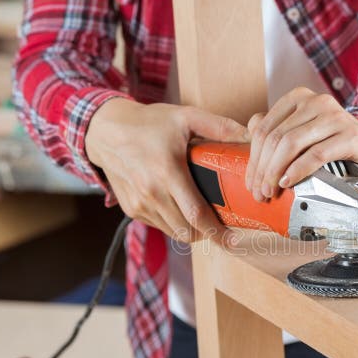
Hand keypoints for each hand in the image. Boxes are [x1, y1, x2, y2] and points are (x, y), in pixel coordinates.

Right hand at [86, 98, 246, 245]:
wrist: (105, 131)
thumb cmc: (150, 122)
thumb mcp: (186, 116)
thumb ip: (221, 127)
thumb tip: (251, 137)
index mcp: (167, 172)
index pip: (196, 215)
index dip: (217, 232)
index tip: (234, 241)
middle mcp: (151, 193)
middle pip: (187, 230)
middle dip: (209, 234)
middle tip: (224, 226)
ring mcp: (139, 204)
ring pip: (174, 232)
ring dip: (192, 230)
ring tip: (204, 217)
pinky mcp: (131, 209)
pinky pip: (160, 226)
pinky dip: (174, 223)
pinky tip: (181, 207)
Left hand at [244, 87, 357, 200]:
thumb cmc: (337, 146)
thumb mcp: (305, 134)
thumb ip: (278, 128)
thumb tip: (250, 129)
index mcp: (299, 98)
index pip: (264, 128)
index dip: (253, 158)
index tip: (251, 183)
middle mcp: (316, 102)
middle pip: (275, 137)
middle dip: (262, 169)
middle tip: (259, 193)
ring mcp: (335, 116)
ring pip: (291, 144)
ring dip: (275, 173)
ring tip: (271, 192)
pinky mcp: (350, 136)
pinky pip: (315, 155)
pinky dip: (298, 171)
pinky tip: (288, 183)